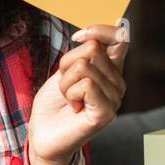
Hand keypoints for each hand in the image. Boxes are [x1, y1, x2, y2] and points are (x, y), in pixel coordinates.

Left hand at [25, 23, 128, 164]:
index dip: (99, 30)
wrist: (43, 134)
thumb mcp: (67, 69)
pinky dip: (69, 94)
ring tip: (69, 98)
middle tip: (66, 86)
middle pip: (92, 49)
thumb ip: (83, 52)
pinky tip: (73, 107)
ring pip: (84, 66)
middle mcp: (118, 82)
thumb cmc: (54, 103)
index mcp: (111, 69)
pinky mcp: (106, 112)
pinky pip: (86, 84)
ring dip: (65, 82)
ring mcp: (115, 98)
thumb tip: (91, 34)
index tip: (78, 38)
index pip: (121, 36)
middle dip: (67, 65)